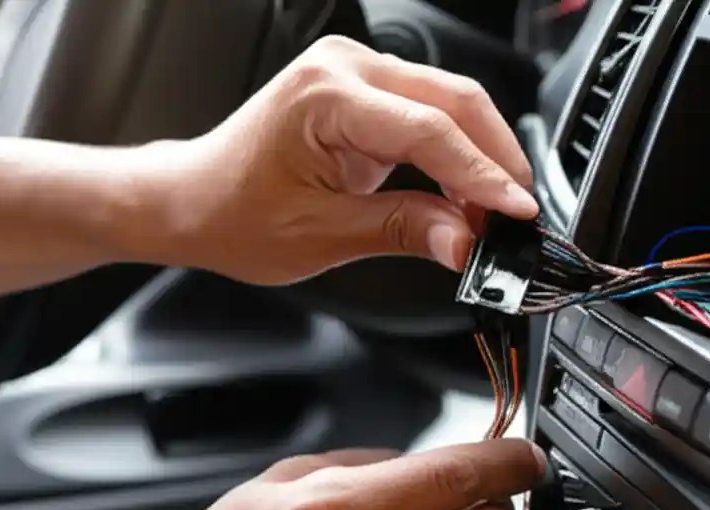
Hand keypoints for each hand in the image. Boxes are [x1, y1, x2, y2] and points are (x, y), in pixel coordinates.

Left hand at [120, 35, 537, 284]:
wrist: (192, 199)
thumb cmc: (232, 212)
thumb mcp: (322, 235)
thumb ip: (404, 230)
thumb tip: (467, 241)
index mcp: (325, 96)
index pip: (429, 131)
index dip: (482, 176)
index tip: (517, 213)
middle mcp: (343, 68)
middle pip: (454, 102)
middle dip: (495, 160)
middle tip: (517, 218)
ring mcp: (354, 72)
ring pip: (449, 103)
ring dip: (480, 156)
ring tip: (494, 214)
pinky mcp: (363, 89)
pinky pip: (428, 113)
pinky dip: (454, 153)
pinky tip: (466, 193)